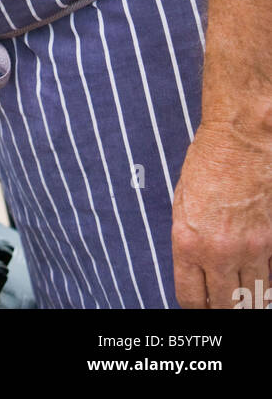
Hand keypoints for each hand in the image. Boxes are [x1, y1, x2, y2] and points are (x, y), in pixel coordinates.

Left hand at [172, 120, 271, 307]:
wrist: (241, 140)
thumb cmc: (207, 163)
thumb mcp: (183, 203)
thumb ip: (190, 241)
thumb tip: (198, 270)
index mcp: (188, 243)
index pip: (191, 298)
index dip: (196, 305)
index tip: (200, 302)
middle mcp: (218, 253)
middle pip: (224, 305)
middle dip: (222, 307)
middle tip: (223, 301)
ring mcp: (249, 249)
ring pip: (253, 298)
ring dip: (248, 299)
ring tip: (242, 293)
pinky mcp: (271, 241)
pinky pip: (270, 275)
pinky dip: (265, 278)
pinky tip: (258, 271)